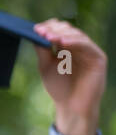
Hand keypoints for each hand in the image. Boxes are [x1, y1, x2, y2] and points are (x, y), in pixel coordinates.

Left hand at [34, 19, 105, 134]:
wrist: (71, 106)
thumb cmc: (59, 87)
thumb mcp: (46, 66)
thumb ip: (43, 50)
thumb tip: (36, 32)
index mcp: (67, 48)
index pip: (59, 31)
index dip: (49, 28)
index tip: (35, 29)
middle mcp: (79, 47)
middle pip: (68, 30)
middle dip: (54, 30)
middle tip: (41, 31)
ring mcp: (89, 51)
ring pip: (77, 35)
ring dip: (62, 34)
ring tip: (49, 36)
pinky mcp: (98, 57)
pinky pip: (87, 45)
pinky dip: (74, 42)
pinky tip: (63, 42)